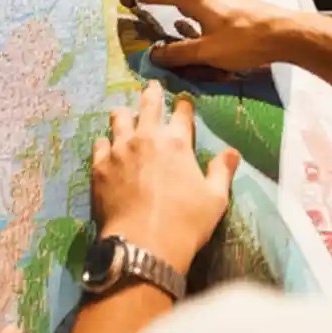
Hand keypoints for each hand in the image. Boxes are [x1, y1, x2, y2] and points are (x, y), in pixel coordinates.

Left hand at [92, 81, 241, 271]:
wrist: (144, 245)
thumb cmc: (185, 223)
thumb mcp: (215, 199)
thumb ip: (222, 171)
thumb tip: (232, 153)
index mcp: (176, 142)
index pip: (181, 113)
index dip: (183, 106)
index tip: (183, 102)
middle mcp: (146, 138)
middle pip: (148, 105)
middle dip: (151, 93)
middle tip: (150, 86)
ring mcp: (119, 150)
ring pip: (119, 118)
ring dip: (125, 113)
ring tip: (124, 112)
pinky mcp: (99, 167)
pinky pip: (99, 144)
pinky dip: (105, 142)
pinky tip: (106, 145)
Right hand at [120, 0, 298, 70]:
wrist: (286, 34)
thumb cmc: (245, 41)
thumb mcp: (208, 52)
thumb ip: (179, 54)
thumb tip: (154, 55)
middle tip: (135, 0)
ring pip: (190, 2)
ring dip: (173, 7)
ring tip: (160, 13)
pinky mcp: (233, 8)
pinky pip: (202, 9)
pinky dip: (189, 15)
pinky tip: (191, 25)